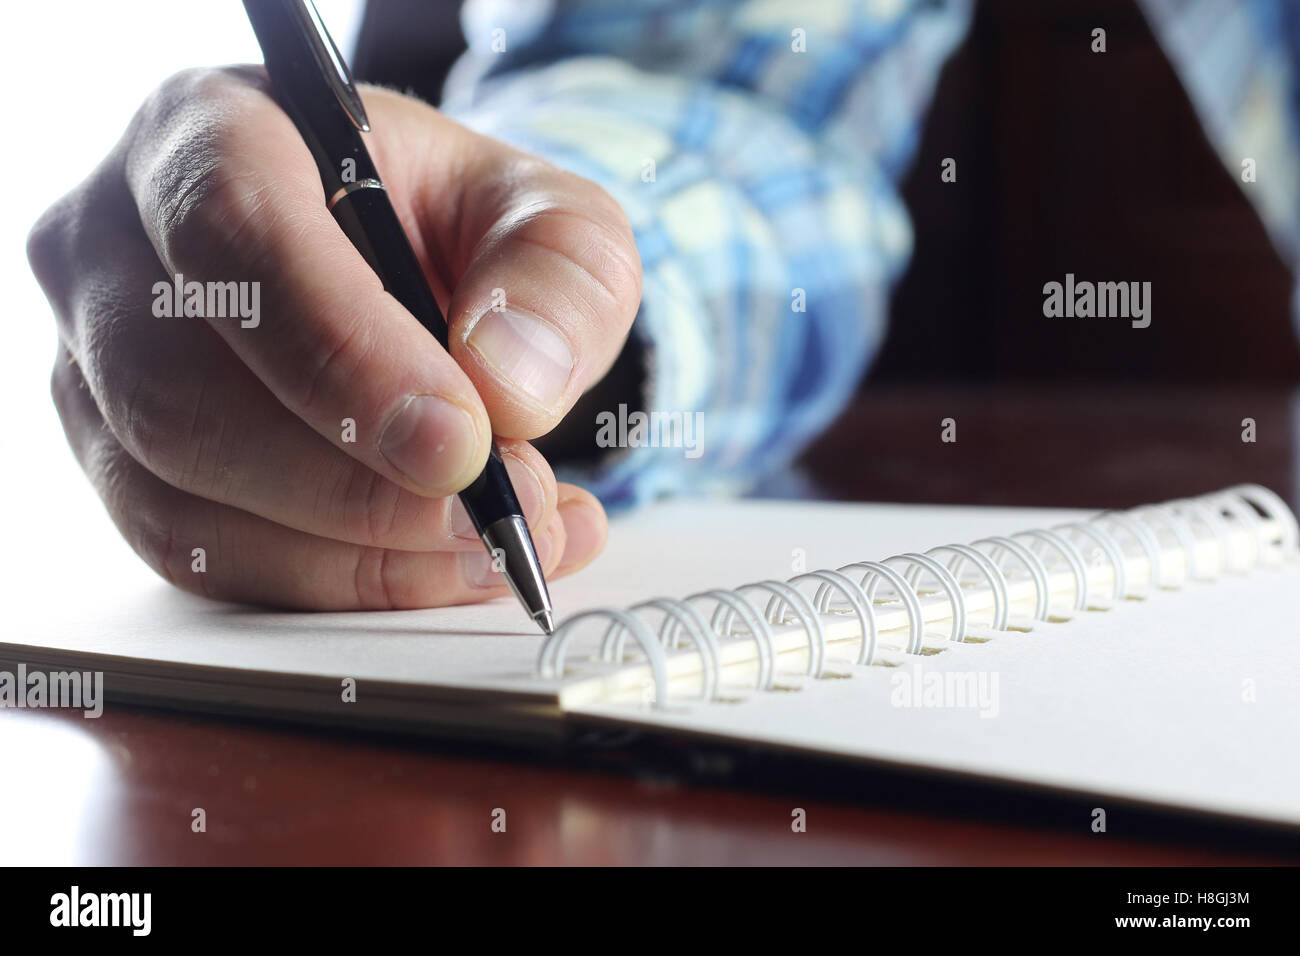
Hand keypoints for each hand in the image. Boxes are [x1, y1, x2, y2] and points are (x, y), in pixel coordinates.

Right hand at [28, 67, 640, 609]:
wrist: (413, 268)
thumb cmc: (460, 227)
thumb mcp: (551, 218)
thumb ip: (557, 279)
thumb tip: (509, 387)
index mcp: (212, 131)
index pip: (233, 231)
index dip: (342, 353)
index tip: (460, 442)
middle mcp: (119, 248)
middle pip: (181, 395)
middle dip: (356, 487)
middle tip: (495, 517)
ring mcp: (101, 368)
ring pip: (178, 500)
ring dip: (355, 555)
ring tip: (497, 546)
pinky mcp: (125, 466)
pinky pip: (203, 560)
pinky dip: (334, 585)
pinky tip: (443, 568)